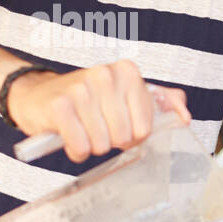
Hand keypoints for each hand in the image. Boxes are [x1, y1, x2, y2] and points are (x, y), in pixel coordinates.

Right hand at [5, 60, 190, 162]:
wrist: (38, 95)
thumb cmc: (86, 99)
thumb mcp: (124, 94)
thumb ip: (159, 102)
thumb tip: (185, 115)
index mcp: (127, 72)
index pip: (146, 126)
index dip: (132, 135)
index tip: (119, 126)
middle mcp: (106, 75)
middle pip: (124, 137)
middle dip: (111, 141)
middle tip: (97, 128)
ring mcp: (81, 89)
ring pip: (102, 144)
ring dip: (91, 146)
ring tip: (81, 130)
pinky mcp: (60, 106)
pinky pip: (80, 147)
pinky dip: (75, 150)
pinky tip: (68, 136)